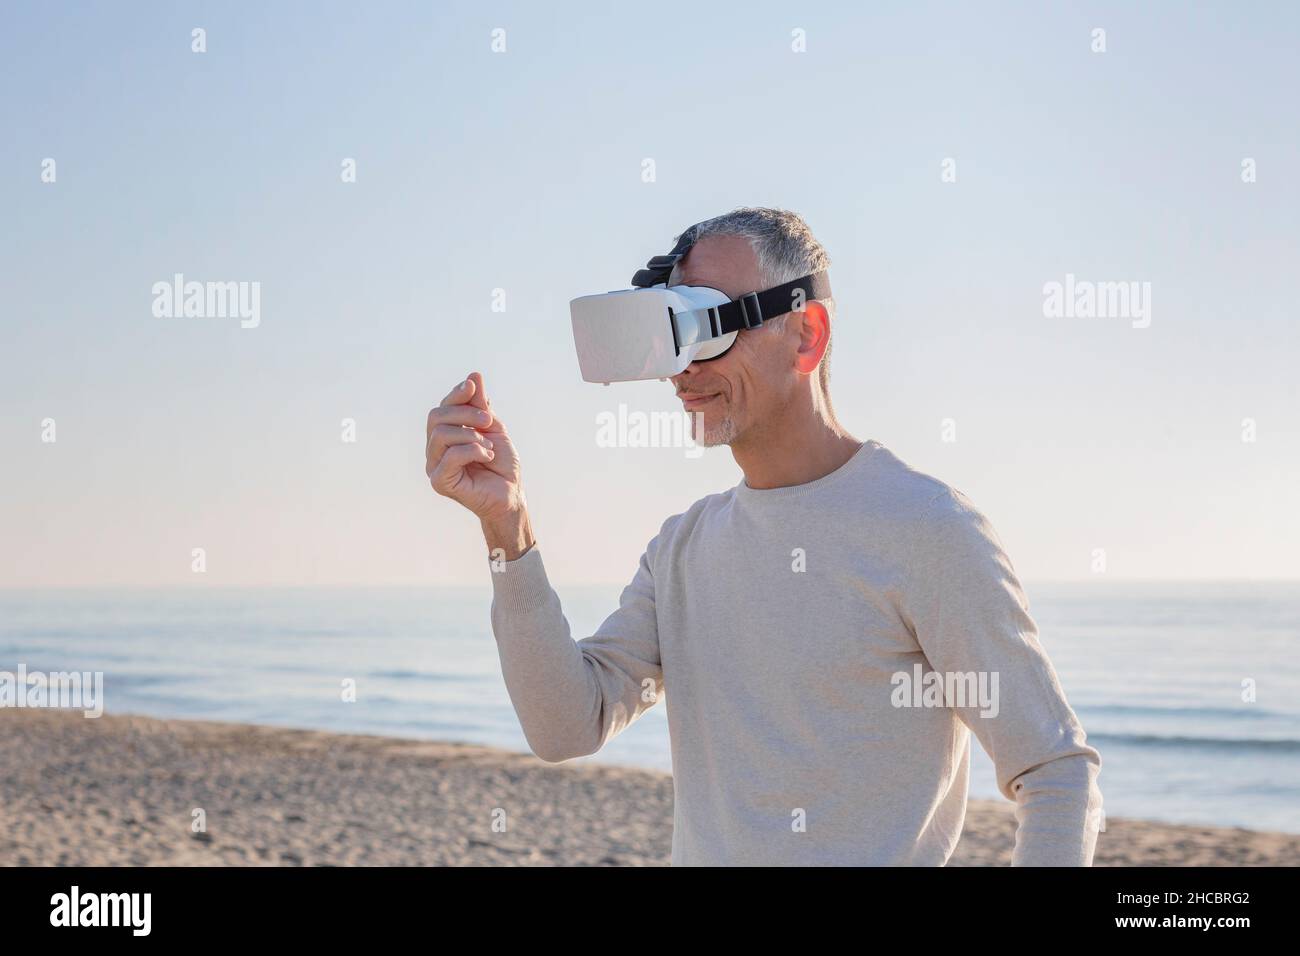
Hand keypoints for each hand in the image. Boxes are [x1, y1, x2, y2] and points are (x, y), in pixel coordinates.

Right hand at [426, 371, 523, 522]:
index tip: (472, 386)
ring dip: (471, 435)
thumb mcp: (493, 428)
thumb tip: (473, 376)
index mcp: (445, 436)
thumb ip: (480, 405)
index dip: (455, 394)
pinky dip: (473, 451)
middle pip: (436, 417)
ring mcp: (435, 466)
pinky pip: (450, 456)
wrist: (512, 494)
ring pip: (441, 434)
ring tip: (489, 447)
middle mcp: (435, 449)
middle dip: (465, 413)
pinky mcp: (439, 482)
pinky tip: (488, 457)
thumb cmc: (502, 464)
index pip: (441, 408)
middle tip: (489, 422)